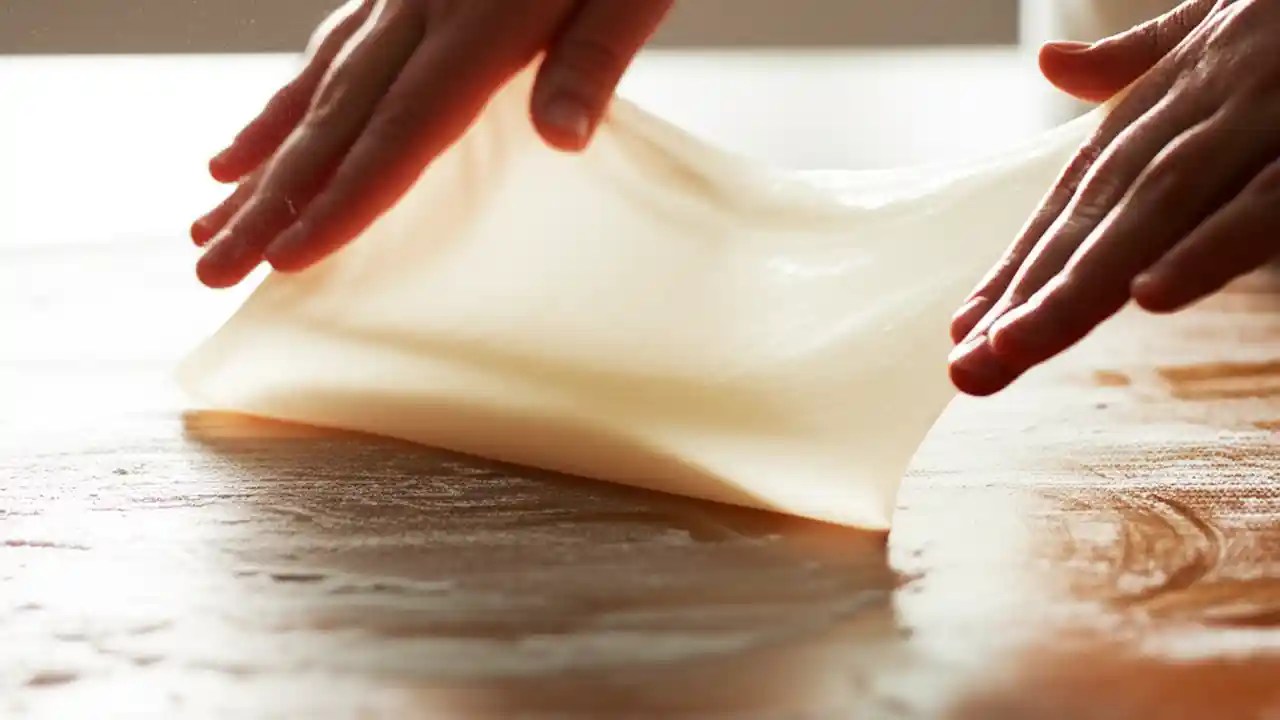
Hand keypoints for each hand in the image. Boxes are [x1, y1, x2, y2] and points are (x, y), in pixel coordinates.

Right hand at [191, 0, 671, 287]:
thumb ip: (595, 57)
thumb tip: (563, 139)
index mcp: (483, 21)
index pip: (403, 130)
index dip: (345, 199)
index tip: (287, 258)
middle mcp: (422, 6)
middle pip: (336, 119)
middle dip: (271, 201)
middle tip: (213, 268)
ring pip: (318, 85)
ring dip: (263, 159)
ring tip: (210, 213)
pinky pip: (332, 45)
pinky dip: (289, 97)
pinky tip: (262, 133)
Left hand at [949, 0, 1279, 395]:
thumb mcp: (1222, 26)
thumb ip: (1141, 58)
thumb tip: (1052, 64)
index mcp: (1173, 95)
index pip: (1079, 195)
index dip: (1020, 264)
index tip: (965, 330)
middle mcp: (1201, 106)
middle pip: (1097, 213)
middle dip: (1026, 294)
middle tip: (967, 371)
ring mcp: (1259, 117)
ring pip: (1155, 210)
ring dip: (1082, 282)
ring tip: (1016, 349)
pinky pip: (1265, 200)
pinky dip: (1208, 245)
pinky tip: (1149, 296)